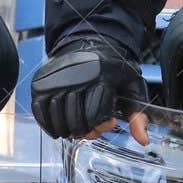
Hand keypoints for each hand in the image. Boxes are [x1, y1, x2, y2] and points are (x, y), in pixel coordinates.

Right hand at [31, 39, 149, 143]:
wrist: (91, 42)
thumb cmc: (113, 69)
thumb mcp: (132, 87)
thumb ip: (138, 115)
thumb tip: (143, 140)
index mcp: (102, 76)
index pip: (95, 115)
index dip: (102, 126)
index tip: (108, 123)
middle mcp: (76, 76)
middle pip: (76, 120)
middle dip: (85, 132)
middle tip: (92, 129)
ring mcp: (56, 79)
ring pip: (58, 118)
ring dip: (67, 131)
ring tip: (77, 128)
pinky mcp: (41, 82)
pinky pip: (40, 112)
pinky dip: (48, 125)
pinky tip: (58, 129)